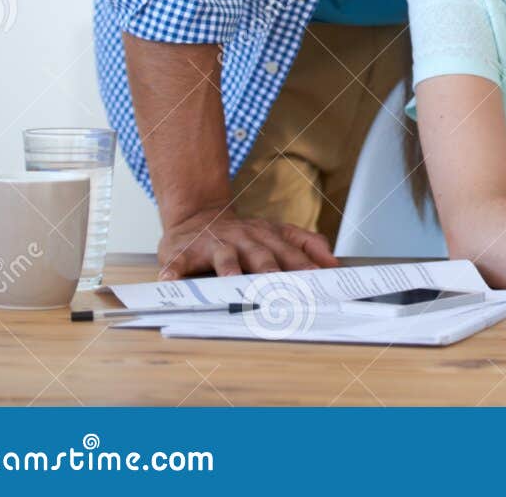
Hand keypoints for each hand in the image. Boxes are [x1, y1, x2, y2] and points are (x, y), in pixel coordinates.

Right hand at [157, 204, 337, 279]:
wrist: (199, 215)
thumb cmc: (243, 235)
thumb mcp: (278, 233)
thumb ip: (306, 243)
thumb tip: (334, 262)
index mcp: (268, 236)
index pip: (290, 252)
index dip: (304, 266)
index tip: (317, 281)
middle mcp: (244, 238)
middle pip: (262, 255)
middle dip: (273, 271)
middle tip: (282, 288)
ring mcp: (215, 243)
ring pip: (225, 257)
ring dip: (229, 269)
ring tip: (233, 282)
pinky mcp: (186, 251)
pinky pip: (179, 262)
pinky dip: (175, 271)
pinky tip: (171, 280)